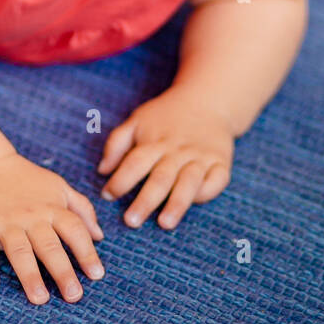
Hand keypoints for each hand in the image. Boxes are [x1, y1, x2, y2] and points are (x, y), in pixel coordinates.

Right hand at [0, 153, 104, 304]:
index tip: (96, 275)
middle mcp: (31, 216)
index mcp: (52, 207)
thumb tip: (99, 236)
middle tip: (73, 295)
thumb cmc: (26, 182)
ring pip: (19, 250)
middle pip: (49, 246)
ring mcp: (5, 221)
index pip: (74, 230)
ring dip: (30, 275)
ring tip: (40, 298)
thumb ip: (81, 209)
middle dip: (62, 271)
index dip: (87, 252)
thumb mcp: (58, 187)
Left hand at [97, 88, 233, 229]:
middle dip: (145, 201)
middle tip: (131, 221)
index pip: (135, 162)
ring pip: (189, 182)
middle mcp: (177, 151)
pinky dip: (208, 191)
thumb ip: (116, 143)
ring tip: (164, 223)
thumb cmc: (166, 115)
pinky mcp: (221, 162)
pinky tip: (196, 203)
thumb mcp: (137, 120)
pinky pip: (217, 180)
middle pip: (161, 178)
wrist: (207, 99)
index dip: (120, 180)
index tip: (107, 195)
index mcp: (155, 141)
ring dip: (177, 203)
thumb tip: (102, 171)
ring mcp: (201, 157)